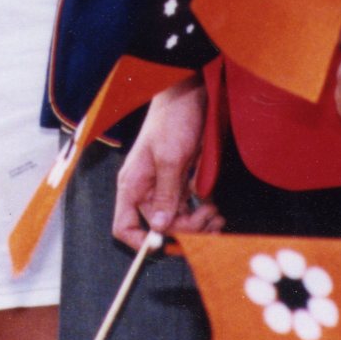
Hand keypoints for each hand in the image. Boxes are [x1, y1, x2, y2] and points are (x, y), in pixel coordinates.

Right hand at [112, 80, 221, 246]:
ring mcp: (163, 185)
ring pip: (177, 220)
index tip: (168, 245)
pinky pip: (188, 207)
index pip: (125, 226)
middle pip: (160, 228)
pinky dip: (202, 212)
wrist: (190, 94)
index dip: (142, 242)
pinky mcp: (180, 180)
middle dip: (185, 231)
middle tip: (208, 221)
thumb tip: (159, 227)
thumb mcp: (170, 157)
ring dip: (197, 224)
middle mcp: (146, 189)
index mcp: (132, 185)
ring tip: (215, 214)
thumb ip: (165, 194)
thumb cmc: (173, 118)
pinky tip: (213, 207)